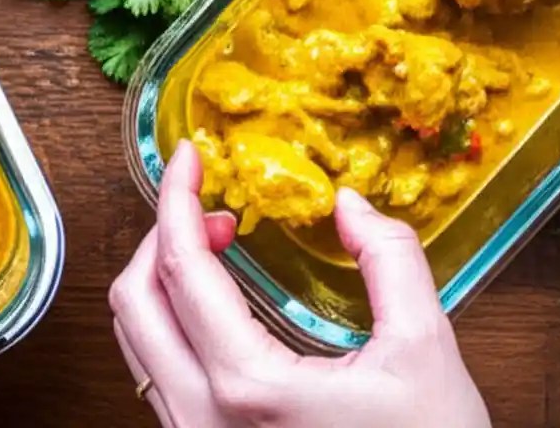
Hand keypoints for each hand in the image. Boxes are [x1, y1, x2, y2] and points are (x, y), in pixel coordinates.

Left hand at [109, 140, 490, 427]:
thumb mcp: (425, 351)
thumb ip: (390, 262)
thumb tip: (350, 207)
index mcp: (247, 387)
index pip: (181, 268)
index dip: (177, 198)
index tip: (188, 157)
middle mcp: (203, 419)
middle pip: (134, 302)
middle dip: (163, 236)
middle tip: (214, 205)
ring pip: (136, 343)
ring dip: (163, 280)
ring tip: (220, 248)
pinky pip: (157, 376)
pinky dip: (172, 322)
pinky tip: (218, 305)